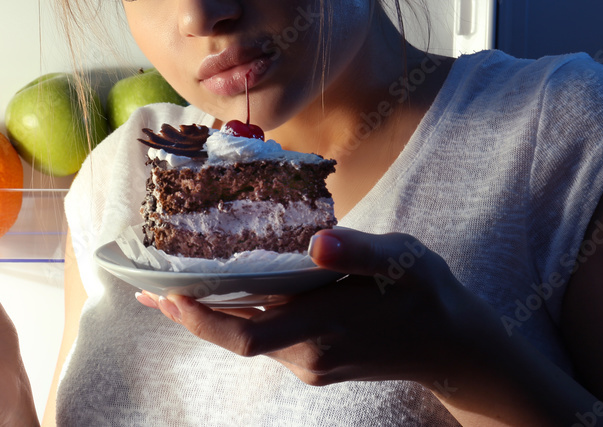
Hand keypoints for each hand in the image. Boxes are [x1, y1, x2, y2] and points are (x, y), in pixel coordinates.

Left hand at [137, 228, 486, 389]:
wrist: (455, 347)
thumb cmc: (427, 295)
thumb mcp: (403, 261)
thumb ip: (359, 251)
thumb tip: (318, 241)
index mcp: (323, 330)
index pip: (247, 333)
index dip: (203, 319)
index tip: (168, 294)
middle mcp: (308, 354)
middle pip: (234, 339)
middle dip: (188, 316)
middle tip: (147, 289)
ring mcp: (309, 362)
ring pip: (245, 340)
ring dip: (207, 317)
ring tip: (167, 290)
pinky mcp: (313, 360)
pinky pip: (262, 339)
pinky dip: (233, 318)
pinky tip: (217, 297)